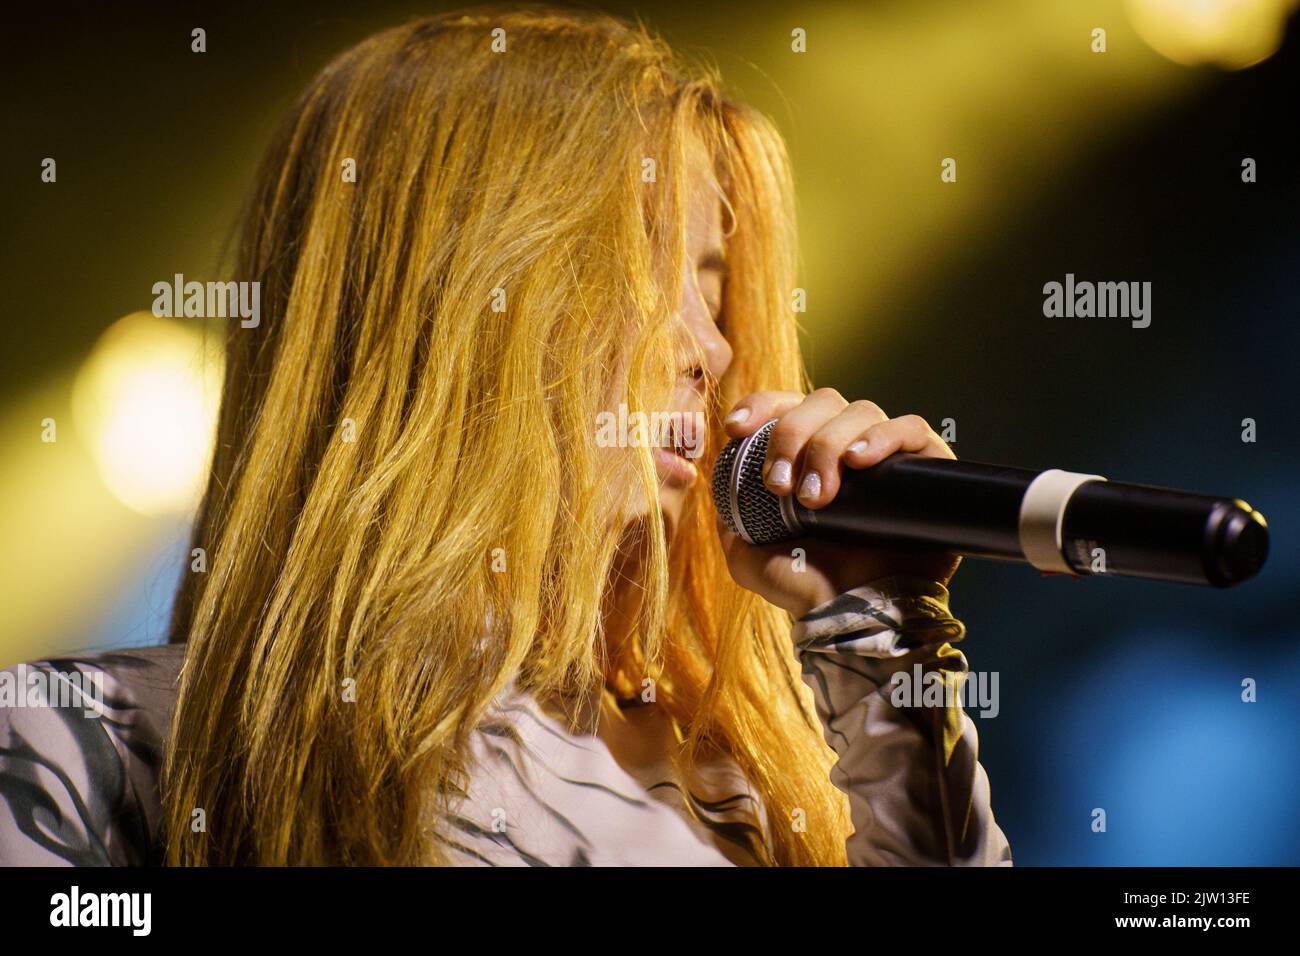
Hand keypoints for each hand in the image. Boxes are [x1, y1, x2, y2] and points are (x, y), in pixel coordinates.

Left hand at [716, 389, 961, 617]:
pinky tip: (859, 461)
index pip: (786, 406)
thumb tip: (718, 485)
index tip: (735, 429)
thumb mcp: (748, 554)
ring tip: (817, 496)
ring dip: (830, 446)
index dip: (760, 406)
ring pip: (861, 411)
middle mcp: (849, 446)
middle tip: (780, 486)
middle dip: (792, 435)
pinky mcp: (928, 464)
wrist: (854, 616)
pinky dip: (883, 436)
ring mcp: (888, 454)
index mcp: (809, 454)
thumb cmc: (806, 586)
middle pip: (823, 402)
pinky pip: (911, 427)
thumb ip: (730, 520)